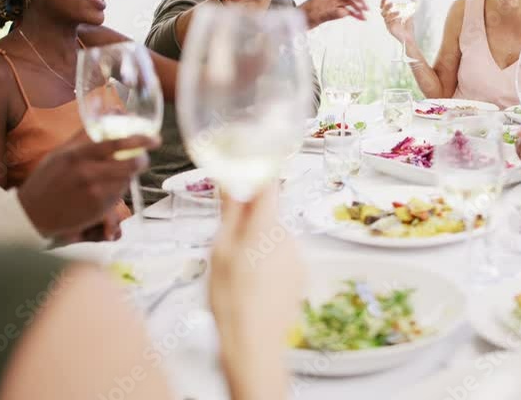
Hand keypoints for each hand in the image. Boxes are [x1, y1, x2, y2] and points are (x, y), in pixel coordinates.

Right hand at [18, 133, 157, 240]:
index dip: (139, 140)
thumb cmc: (47, 180)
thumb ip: (86, 135)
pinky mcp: (99, 210)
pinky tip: (103, 190)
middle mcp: (87, 174)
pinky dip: (117, 190)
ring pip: (126, 180)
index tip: (154, 139)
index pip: (116, 144)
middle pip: (130, 165)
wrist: (32, 214)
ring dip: (127, 176)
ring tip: (111, 175)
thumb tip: (110, 113)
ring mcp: (95, 194)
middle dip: (141, 161)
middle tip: (142, 158)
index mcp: (77, 155)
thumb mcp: (62, 153)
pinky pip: (119, 196)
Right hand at [209, 186, 302, 399]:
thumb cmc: (231, 300)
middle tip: (227, 247)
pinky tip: (253, 285)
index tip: (240, 177)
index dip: (254, 176)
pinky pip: (281, 256)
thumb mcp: (220, 251)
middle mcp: (288, 237)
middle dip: (249, 222)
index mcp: (266, 227)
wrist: (254, 343)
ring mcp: (296, 256)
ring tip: (238, 273)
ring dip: (257, 245)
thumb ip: (230, 212)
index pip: (268, 184)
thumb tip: (230, 180)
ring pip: (273, 237)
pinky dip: (267, 263)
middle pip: (268, 214)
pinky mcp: (300, 274)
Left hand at [299, 0, 367, 28]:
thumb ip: (330, 14)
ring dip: (358, 8)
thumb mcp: (315, 17)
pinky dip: (354, 13)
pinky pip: (348, 9)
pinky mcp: (334, 9)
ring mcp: (333, 2)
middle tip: (365, 7)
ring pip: (350, 2)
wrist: (298, 22)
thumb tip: (345, 13)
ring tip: (364, 17)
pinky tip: (360, 18)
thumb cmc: (304, 17)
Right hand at [379, 0, 414, 43]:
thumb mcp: (410, 16)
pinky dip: (393, 17)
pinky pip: (388, 21)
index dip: (383, 1)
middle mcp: (388, 19)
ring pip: (384, 15)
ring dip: (390, 11)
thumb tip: (414, 0)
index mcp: (391, 16)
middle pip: (382, 10)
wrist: (409, 38)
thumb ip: (410, 8)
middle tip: (391, 3)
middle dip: (386, 5)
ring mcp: (388, 24)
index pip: (384, 7)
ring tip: (398, 11)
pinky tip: (399, 15)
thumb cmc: (408, 28)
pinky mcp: (389, 28)